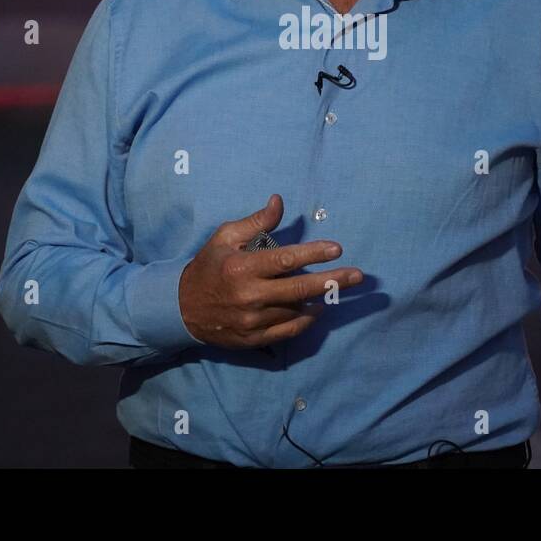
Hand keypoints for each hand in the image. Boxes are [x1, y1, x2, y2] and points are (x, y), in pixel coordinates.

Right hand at [178, 194, 363, 348]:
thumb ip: (256, 222)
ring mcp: (252, 321)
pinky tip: (317, 309)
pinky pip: (289, 331)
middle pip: (299, 290)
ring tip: (338, 288)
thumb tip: (280, 201)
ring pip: (296, 310)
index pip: (285, 259)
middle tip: (358, 276)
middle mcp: (249, 295)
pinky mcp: (253, 338)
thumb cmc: (208, 265)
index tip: (337, 248)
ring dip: (320, 299)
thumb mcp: (225, 237)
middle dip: (332, 281)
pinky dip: (306, 320)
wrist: (182, 308)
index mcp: (242, 267)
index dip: (313, 253)